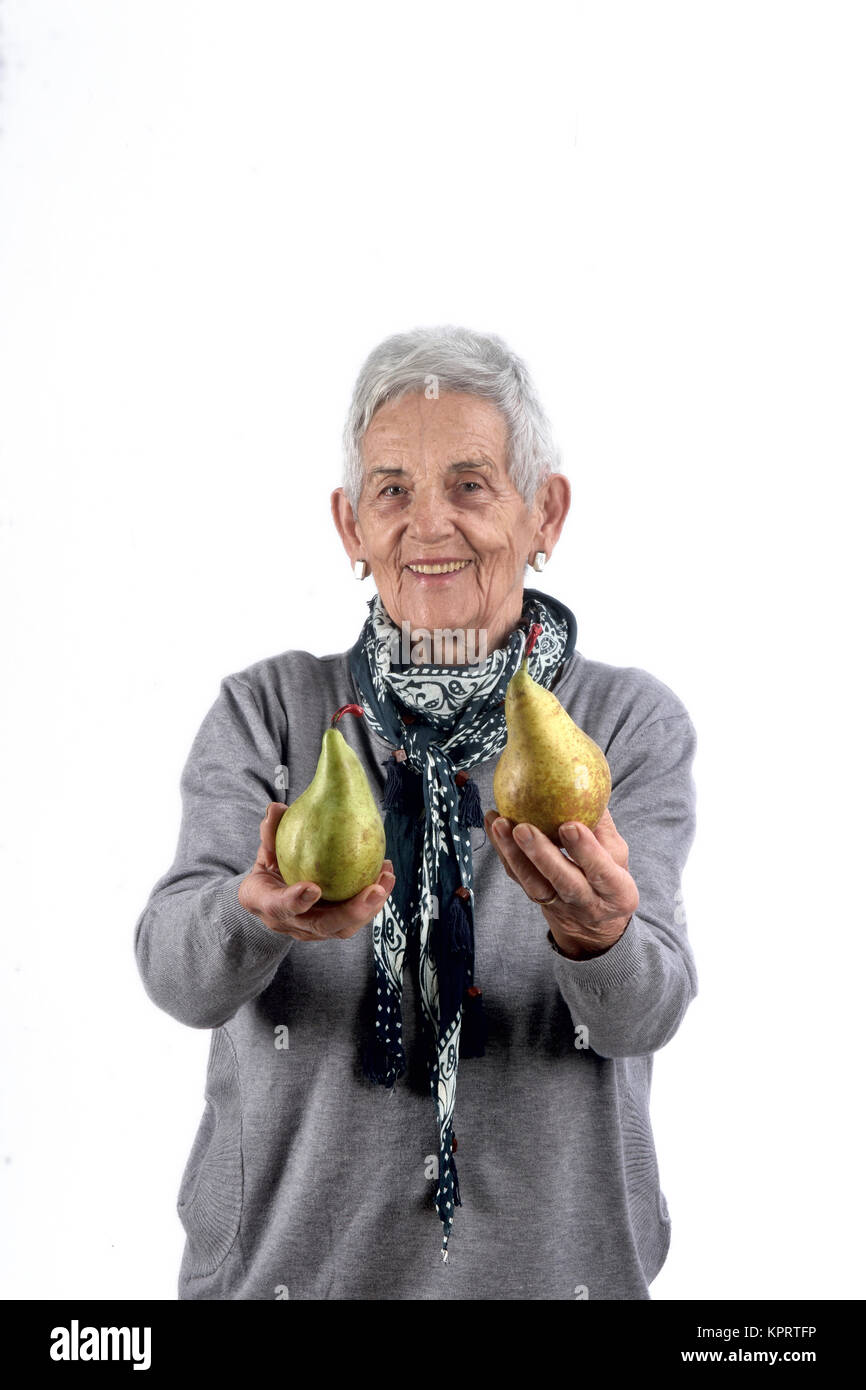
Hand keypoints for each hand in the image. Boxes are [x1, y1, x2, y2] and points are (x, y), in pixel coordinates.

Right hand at [238, 803, 395, 940]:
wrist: (272, 896)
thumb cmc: (270, 869)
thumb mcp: (265, 850)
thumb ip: (270, 832)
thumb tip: (276, 809)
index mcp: (267, 904)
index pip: (279, 907)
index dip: (296, 901)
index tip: (314, 888)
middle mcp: (292, 924)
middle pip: (322, 926)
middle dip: (351, 911)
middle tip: (374, 890)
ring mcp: (313, 929)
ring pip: (344, 927)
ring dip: (370, 906)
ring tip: (386, 878)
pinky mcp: (333, 927)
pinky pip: (355, 918)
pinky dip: (372, 900)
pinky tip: (385, 875)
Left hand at [483, 807, 638, 959]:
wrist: (592, 926)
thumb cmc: (608, 879)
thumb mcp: (618, 857)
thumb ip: (604, 828)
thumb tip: (589, 788)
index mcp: (617, 892)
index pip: (602, 872)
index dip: (585, 851)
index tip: (569, 826)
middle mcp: (587, 902)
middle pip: (563, 882)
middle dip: (541, 855)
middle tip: (523, 828)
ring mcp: (558, 905)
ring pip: (533, 884)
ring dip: (512, 854)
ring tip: (499, 823)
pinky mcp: (536, 900)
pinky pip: (517, 877)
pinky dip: (503, 851)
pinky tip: (493, 824)